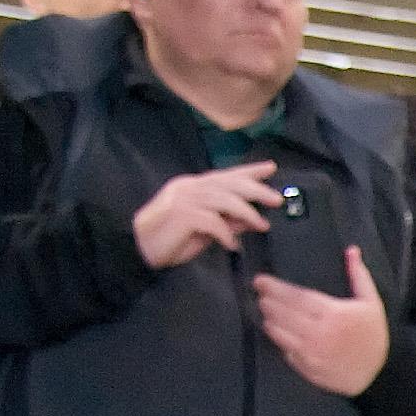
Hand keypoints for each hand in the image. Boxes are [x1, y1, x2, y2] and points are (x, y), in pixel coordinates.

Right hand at [133, 162, 280, 270]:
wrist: (139, 248)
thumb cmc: (171, 239)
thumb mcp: (205, 230)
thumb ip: (226, 221)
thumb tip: (253, 220)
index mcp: (194, 186)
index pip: (226, 175)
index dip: (249, 171)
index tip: (271, 168)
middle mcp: (189, 187)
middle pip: (228, 183)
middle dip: (256, 189)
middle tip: (277, 200)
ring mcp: (184, 199)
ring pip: (224, 199)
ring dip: (247, 213)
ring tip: (262, 226)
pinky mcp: (180, 214)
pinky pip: (212, 221)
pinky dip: (226, 233)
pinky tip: (232, 245)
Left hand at [251, 248, 389, 397]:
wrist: (378, 374)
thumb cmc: (374, 336)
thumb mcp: (372, 303)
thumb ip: (359, 275)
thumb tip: (352, 250)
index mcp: (334, 314)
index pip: (296, 297)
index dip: (274, 287)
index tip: (261, 280)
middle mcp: (319, 332)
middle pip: (282, 313)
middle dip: (268, 301)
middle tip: (260, 294)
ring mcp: (311, 352)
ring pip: (279, 332)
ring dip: (269, 320)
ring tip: (265, 311)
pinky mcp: (307, 367)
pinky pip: (285, 351)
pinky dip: (279, 339)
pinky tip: (277, 331)